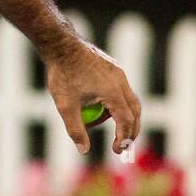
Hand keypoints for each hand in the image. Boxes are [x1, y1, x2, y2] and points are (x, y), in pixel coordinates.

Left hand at [44, 37, 141, 154]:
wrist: (60, 44)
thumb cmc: (62, 74)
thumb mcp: (65, 105)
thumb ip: (75, 129)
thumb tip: (84, 151)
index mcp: (113, 92)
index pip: (126, 121)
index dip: (124, 138)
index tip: (117, 150)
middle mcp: (121, 81)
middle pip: (135, 111)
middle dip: (131, 130)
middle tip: (122, 144)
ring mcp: (119, 73)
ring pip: (128, 99)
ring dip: (120, 115)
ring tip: (95, 122)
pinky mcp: (113, 67)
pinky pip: (120, 89)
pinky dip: (113, 101)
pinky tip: (94, 104)